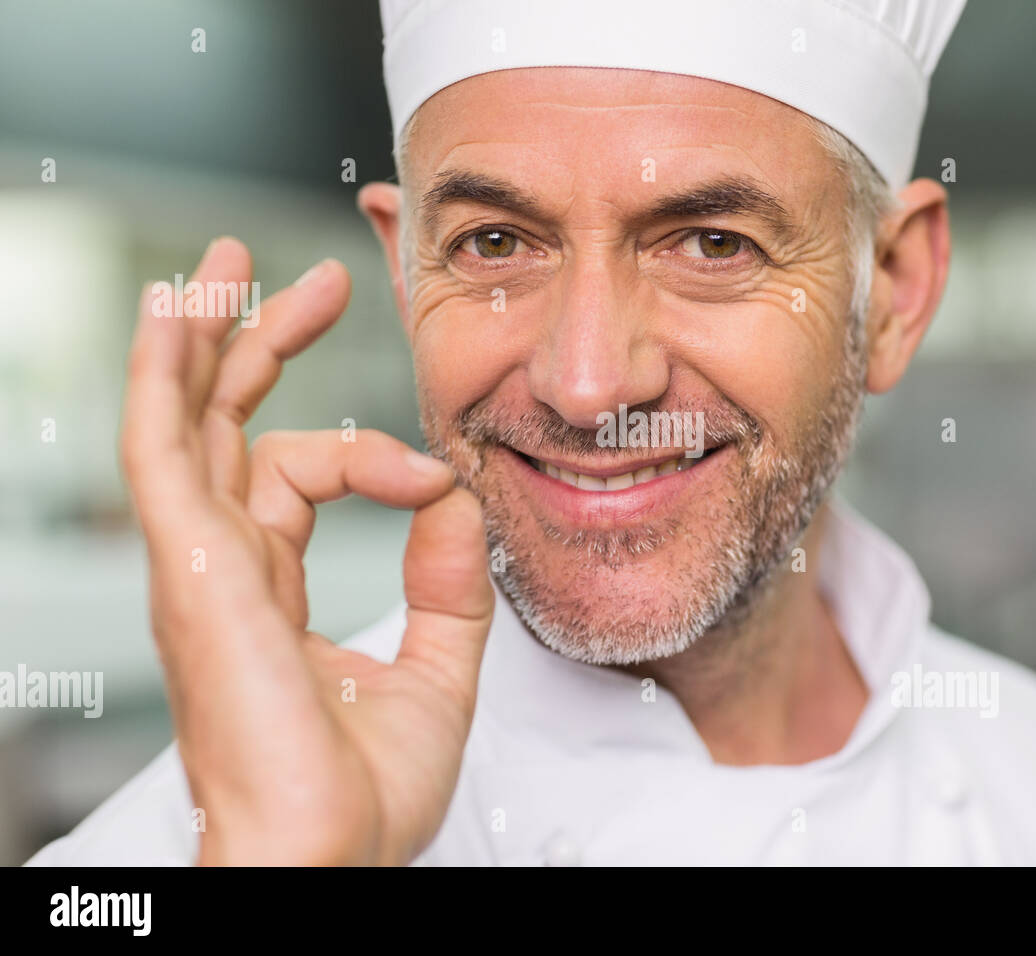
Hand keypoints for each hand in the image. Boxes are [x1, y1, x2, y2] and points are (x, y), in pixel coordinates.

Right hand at [120, 237, 492, 864]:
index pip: (297, 474)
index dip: (373, 453)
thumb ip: (448, 581)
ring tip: (222, 263)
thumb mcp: (435, 670)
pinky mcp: (193, 566)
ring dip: (203, 337)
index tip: (437, 472)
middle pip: (228, 427)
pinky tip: (181, 311)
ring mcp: (200, 565)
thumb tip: (457, 491)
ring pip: (184, 421)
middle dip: (263, 345)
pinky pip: (164, 448)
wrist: (328, 855)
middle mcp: (225, 568)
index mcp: (269, 588)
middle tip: (310, 283)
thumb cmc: (359, 795)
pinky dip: (166, 375)